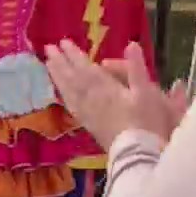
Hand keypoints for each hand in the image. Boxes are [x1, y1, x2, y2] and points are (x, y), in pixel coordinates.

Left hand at [44, 40, 189, 149]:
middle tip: (48, 48)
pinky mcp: (89, 125)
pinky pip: (71, 106)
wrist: (138, 154)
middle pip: (72, 77)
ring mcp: (88, 113)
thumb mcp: (148, 92)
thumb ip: (137, 68)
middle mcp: (91, 99)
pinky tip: (61, 92)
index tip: (62, 42)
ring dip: (58, 76)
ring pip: (68, 91)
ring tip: (48, 64)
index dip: (74, 54)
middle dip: (60, 62)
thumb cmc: (147, 122)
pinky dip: (64, 95)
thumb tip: (131, 44)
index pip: (85, 67)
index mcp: (105, 88)